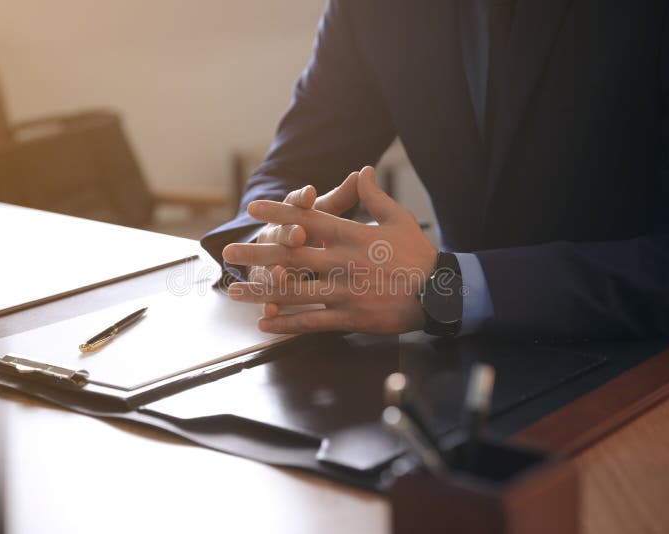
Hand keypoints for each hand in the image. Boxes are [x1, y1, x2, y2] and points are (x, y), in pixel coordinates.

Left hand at [223, 166, 437, 333]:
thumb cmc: (418, 253)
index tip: (254, 209)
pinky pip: (313, 321)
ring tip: (235, 292)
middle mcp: (342, 261)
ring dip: (262, 292)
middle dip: (256, 255)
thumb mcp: (398, 218)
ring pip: (295, 292)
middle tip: (228, 255)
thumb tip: (363, 169)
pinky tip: (265, 323)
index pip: (308, 220)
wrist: (440, 291)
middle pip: (291, 256)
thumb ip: (374, 196)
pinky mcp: (351, 317)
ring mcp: (345, 291)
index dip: (278, 213)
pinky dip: (287, 324)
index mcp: (352, 235)